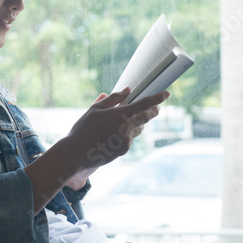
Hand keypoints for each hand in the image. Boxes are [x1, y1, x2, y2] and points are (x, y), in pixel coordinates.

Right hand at [25, 87, 166, 211]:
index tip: (166, 94)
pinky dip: (126, 135)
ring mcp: (126, 140)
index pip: (143, 104)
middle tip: (155, 108)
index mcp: (119, 114)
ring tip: (118, 125)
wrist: (76, 153)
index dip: (157, 98)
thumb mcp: (95, 109)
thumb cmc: (83, 128)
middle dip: (153, 111)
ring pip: (138, 128)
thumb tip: (127, 90)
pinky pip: (130, 139)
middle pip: (147, 116)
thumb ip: (113, 98)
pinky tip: (111, 138)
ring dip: (135, 124)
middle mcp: (126, 127)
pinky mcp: (124, 150)